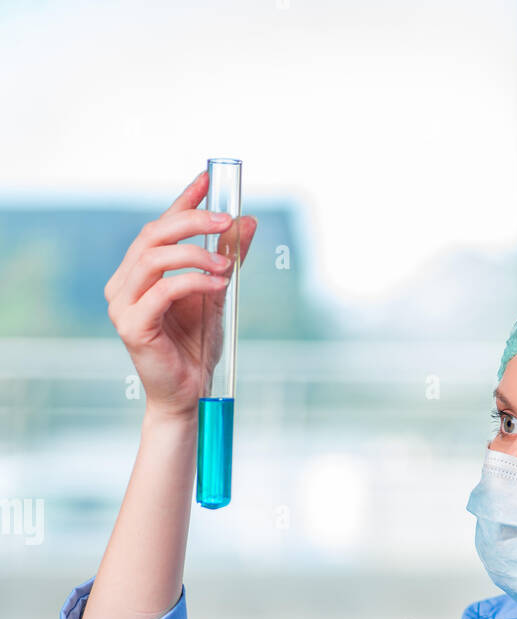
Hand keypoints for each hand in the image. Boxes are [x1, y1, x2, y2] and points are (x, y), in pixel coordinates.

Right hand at [103, 170, 256, 417]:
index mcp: (138, 273)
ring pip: (155, 257)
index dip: (183, 199)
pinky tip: (217, 285)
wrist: (189, 394)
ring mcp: (122, 304)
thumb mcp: (217, 294)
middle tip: (226, 220)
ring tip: (227, 265)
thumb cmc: (197, 348)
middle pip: (153, 234)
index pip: (159, 226)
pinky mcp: (132, 325)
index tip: (209, 178)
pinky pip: (164, 290)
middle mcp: (123, 284)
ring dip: (196, 254)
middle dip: (191, 220)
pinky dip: (194, 281)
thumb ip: (226, 258)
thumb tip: (246, 221)